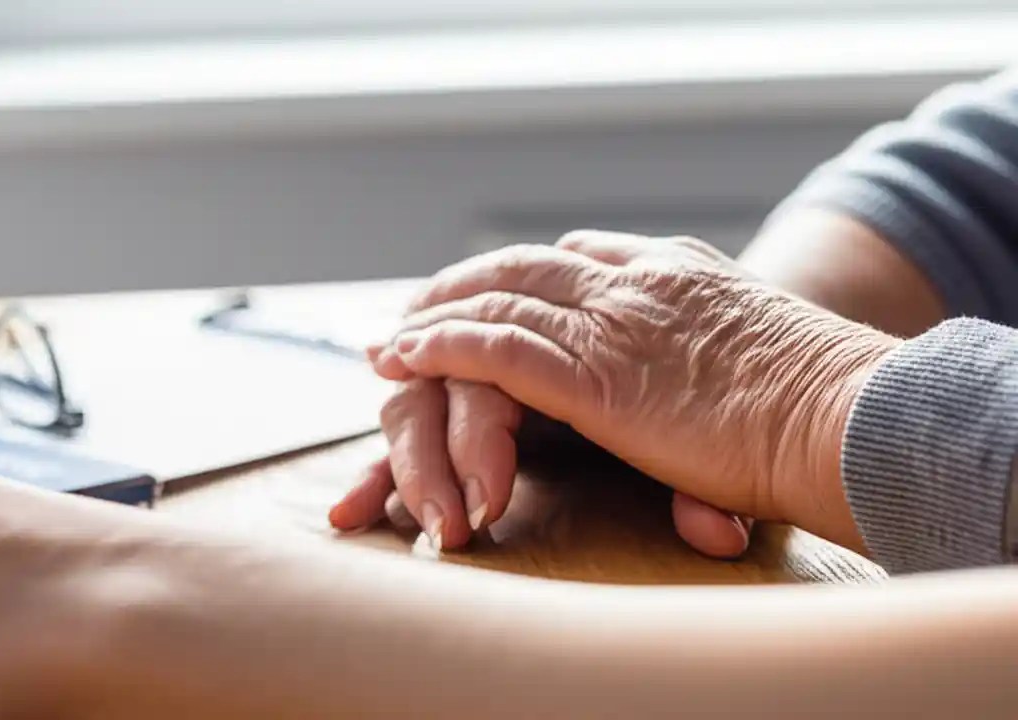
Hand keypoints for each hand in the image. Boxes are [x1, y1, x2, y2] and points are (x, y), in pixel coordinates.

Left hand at [367, 232, 898, 549]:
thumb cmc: (827, 409)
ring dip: (435, 314)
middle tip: (420, 303)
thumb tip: (715, 387)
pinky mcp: (592, 379)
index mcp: (680, 271)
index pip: (581, 253)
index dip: (525, 273)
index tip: (493, 287)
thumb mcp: (768, 358)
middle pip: (523, 266)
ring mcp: (610, 326)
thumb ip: (718, 359)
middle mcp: (635, 284)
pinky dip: (442, 347)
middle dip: (464, 283)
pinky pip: (494, 349)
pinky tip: (405, 355)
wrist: (848, 416)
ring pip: (497, 300)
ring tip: (393, 334)